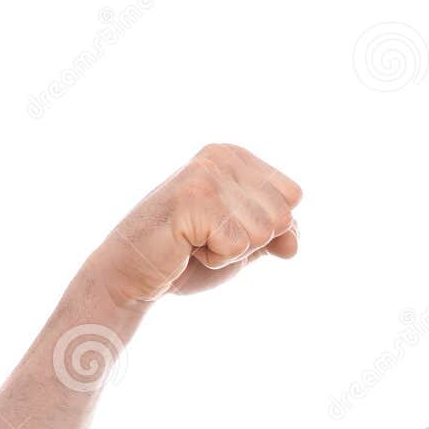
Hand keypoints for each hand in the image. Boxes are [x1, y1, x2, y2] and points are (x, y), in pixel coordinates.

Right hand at [89, 143, 301, 304]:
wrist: (134, 273)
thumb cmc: (188, 256)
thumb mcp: (243, 244)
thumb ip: (276, 236)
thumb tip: (294, 242)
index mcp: (236, 156)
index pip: (293, 196)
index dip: (266, 229)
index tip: (225, 227)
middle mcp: (223, 156)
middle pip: (283, 215)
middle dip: (250, 242)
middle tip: (207, 237)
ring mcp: (207, 175)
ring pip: (264, 232)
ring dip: (232, 252)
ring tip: (196, 241)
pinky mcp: (194, 199)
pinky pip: (238, 246)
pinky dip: (216, 260)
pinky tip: (187, 247)